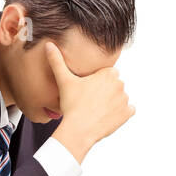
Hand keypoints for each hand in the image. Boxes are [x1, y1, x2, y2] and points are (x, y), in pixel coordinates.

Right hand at [45, 40, 133, 161]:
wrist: (79, 130)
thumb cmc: (71, 105)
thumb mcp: (64, 81)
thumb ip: (57, 61)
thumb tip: (48, 45)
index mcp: (109, 74)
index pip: (107, 74)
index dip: (97, 82)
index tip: (87, 91)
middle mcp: (120, 84)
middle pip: (113, 86)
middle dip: (105, 92)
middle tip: (91, 101)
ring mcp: (125, 100)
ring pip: (119, 98)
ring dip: (112, 102)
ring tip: (97, 109)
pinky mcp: (127, 113)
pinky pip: (127, 110)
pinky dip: (120, 113)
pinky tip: (107, 115)